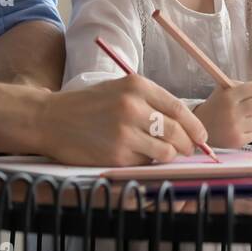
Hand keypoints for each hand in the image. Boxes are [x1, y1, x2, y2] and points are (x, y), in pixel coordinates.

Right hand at [37, 74, 208, 165]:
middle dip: (188, 145)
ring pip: (166, 151)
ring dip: (169, 156)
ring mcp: (125, 132)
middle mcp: (133, 107)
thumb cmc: (88, 105)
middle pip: (177, 132)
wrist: (49, 118)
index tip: (202, 136)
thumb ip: (149, 102)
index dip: (195, 126)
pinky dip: (147, 163)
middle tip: (188, 150)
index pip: (179, 109)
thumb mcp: (119, 89)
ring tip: (163, 155)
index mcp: (137, 86)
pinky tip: (136, 157)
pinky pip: (145, 163)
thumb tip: (183, 125)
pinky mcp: (117, 155)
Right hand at [194, 81, 251, 146]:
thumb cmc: (216, 106)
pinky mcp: (237, 141)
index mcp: (228, 96)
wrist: (200, 127)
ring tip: (245, 119)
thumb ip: (240, 87)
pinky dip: (251, 130)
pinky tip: (241, 128)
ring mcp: (235, 128)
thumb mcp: (222, 90)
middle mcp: (232, 111)